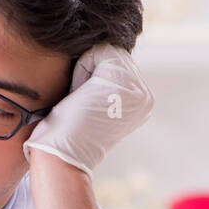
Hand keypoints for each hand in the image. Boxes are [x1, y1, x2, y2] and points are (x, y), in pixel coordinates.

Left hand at [23, 43, 153, 174]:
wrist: (62, 156)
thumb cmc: (67, 135)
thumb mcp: (95, 106)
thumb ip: (106, 84)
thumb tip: (99, 54)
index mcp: (142, 103)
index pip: (117, 65)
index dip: (94, 79)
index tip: (87, 107)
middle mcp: (145, 96)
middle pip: (112, 56)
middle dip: (90, 73)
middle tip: (83, 105)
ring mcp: (137, 88)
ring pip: (104, 52)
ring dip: (85, 73)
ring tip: (83, 101)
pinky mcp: (121, 80)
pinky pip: (97, 52)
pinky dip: (80, 70)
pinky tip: (80, 96)